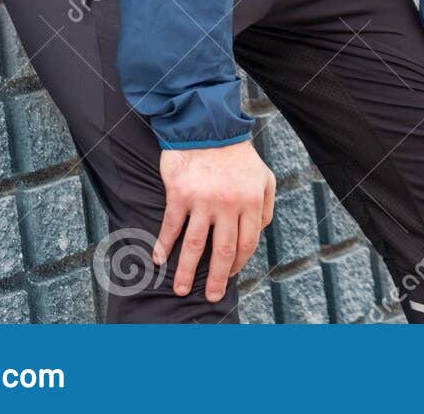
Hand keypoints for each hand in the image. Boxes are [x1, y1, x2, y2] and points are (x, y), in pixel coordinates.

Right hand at [152, 138, 276, 302]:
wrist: (208, 126)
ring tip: (181, 289)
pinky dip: (163, 245)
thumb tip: (259, 232)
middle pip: (222, 251)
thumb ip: (266, 206)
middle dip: (217, 279)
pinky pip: (171, 227)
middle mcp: (228, 205)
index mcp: (251, 202)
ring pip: (194, 246)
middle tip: (212, 297)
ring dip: (186, 271)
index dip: (239, 263)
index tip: (231, 274)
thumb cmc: (237, 154)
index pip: (247, 243)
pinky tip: (157, 259)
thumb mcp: (264, 176)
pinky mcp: (179, 195)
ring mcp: (202, 201)